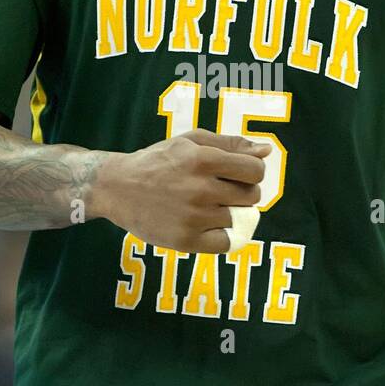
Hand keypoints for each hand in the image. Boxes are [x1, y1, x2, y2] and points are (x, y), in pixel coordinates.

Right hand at [91, 128, 269, 252]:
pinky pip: (225, 243)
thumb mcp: (191, 142)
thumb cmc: (159, 161)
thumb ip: (230, 144)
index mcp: (203, 159)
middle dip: (242, 192)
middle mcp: (200, 189)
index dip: (252, 172)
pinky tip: (206, 225)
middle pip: (251, 196)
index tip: (239, 174)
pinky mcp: (186, 241)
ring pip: (237, 218)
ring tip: (204, 206)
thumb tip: (267, 150)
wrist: (117, 187)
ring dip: (227, 212)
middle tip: (220, 190)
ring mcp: (193, 217)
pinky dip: (221, 235)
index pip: (255, 170)